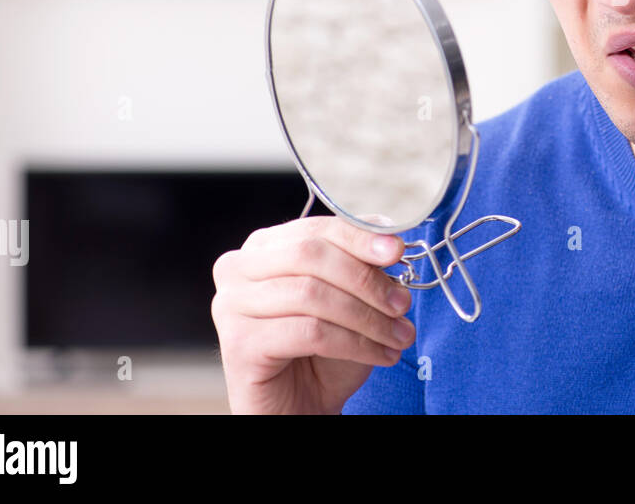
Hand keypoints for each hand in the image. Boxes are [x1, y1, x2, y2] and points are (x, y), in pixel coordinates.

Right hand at [211, 215, 416, 413]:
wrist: (298, 406)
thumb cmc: (320, 350)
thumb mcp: (348, 298)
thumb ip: (361, 266)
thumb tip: (389, 243)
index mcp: (264, 246)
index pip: (315, 228)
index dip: (359, 237)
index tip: (396, 250)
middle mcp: (238, 268)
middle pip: (310, 255)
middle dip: (365, 279)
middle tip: (402, 302)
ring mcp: (232, 305)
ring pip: (312, 295)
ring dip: (367, 317)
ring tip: (399, 335)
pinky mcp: (239, 343)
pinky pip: (309, 332)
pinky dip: (354, 342)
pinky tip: (379, 354)